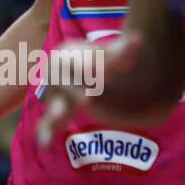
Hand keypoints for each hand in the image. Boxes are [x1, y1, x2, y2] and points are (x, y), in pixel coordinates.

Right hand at [36, 33, 142, 147]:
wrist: (102, 79)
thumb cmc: (107, 63)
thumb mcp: (117, 55)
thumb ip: (126, 49)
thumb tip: (138, 39)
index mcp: (66, 54)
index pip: (70, 60)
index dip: (82, 66)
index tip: (98, 71)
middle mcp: (56, 75)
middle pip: (61, 83)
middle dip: (73, 91)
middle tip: (90, 100)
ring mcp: (56, 95)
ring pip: (53, 103)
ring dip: (55, 112)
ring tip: (59, 119)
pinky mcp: (59, 113)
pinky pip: (48, 123)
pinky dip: (45, 132)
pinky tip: (45, 145)